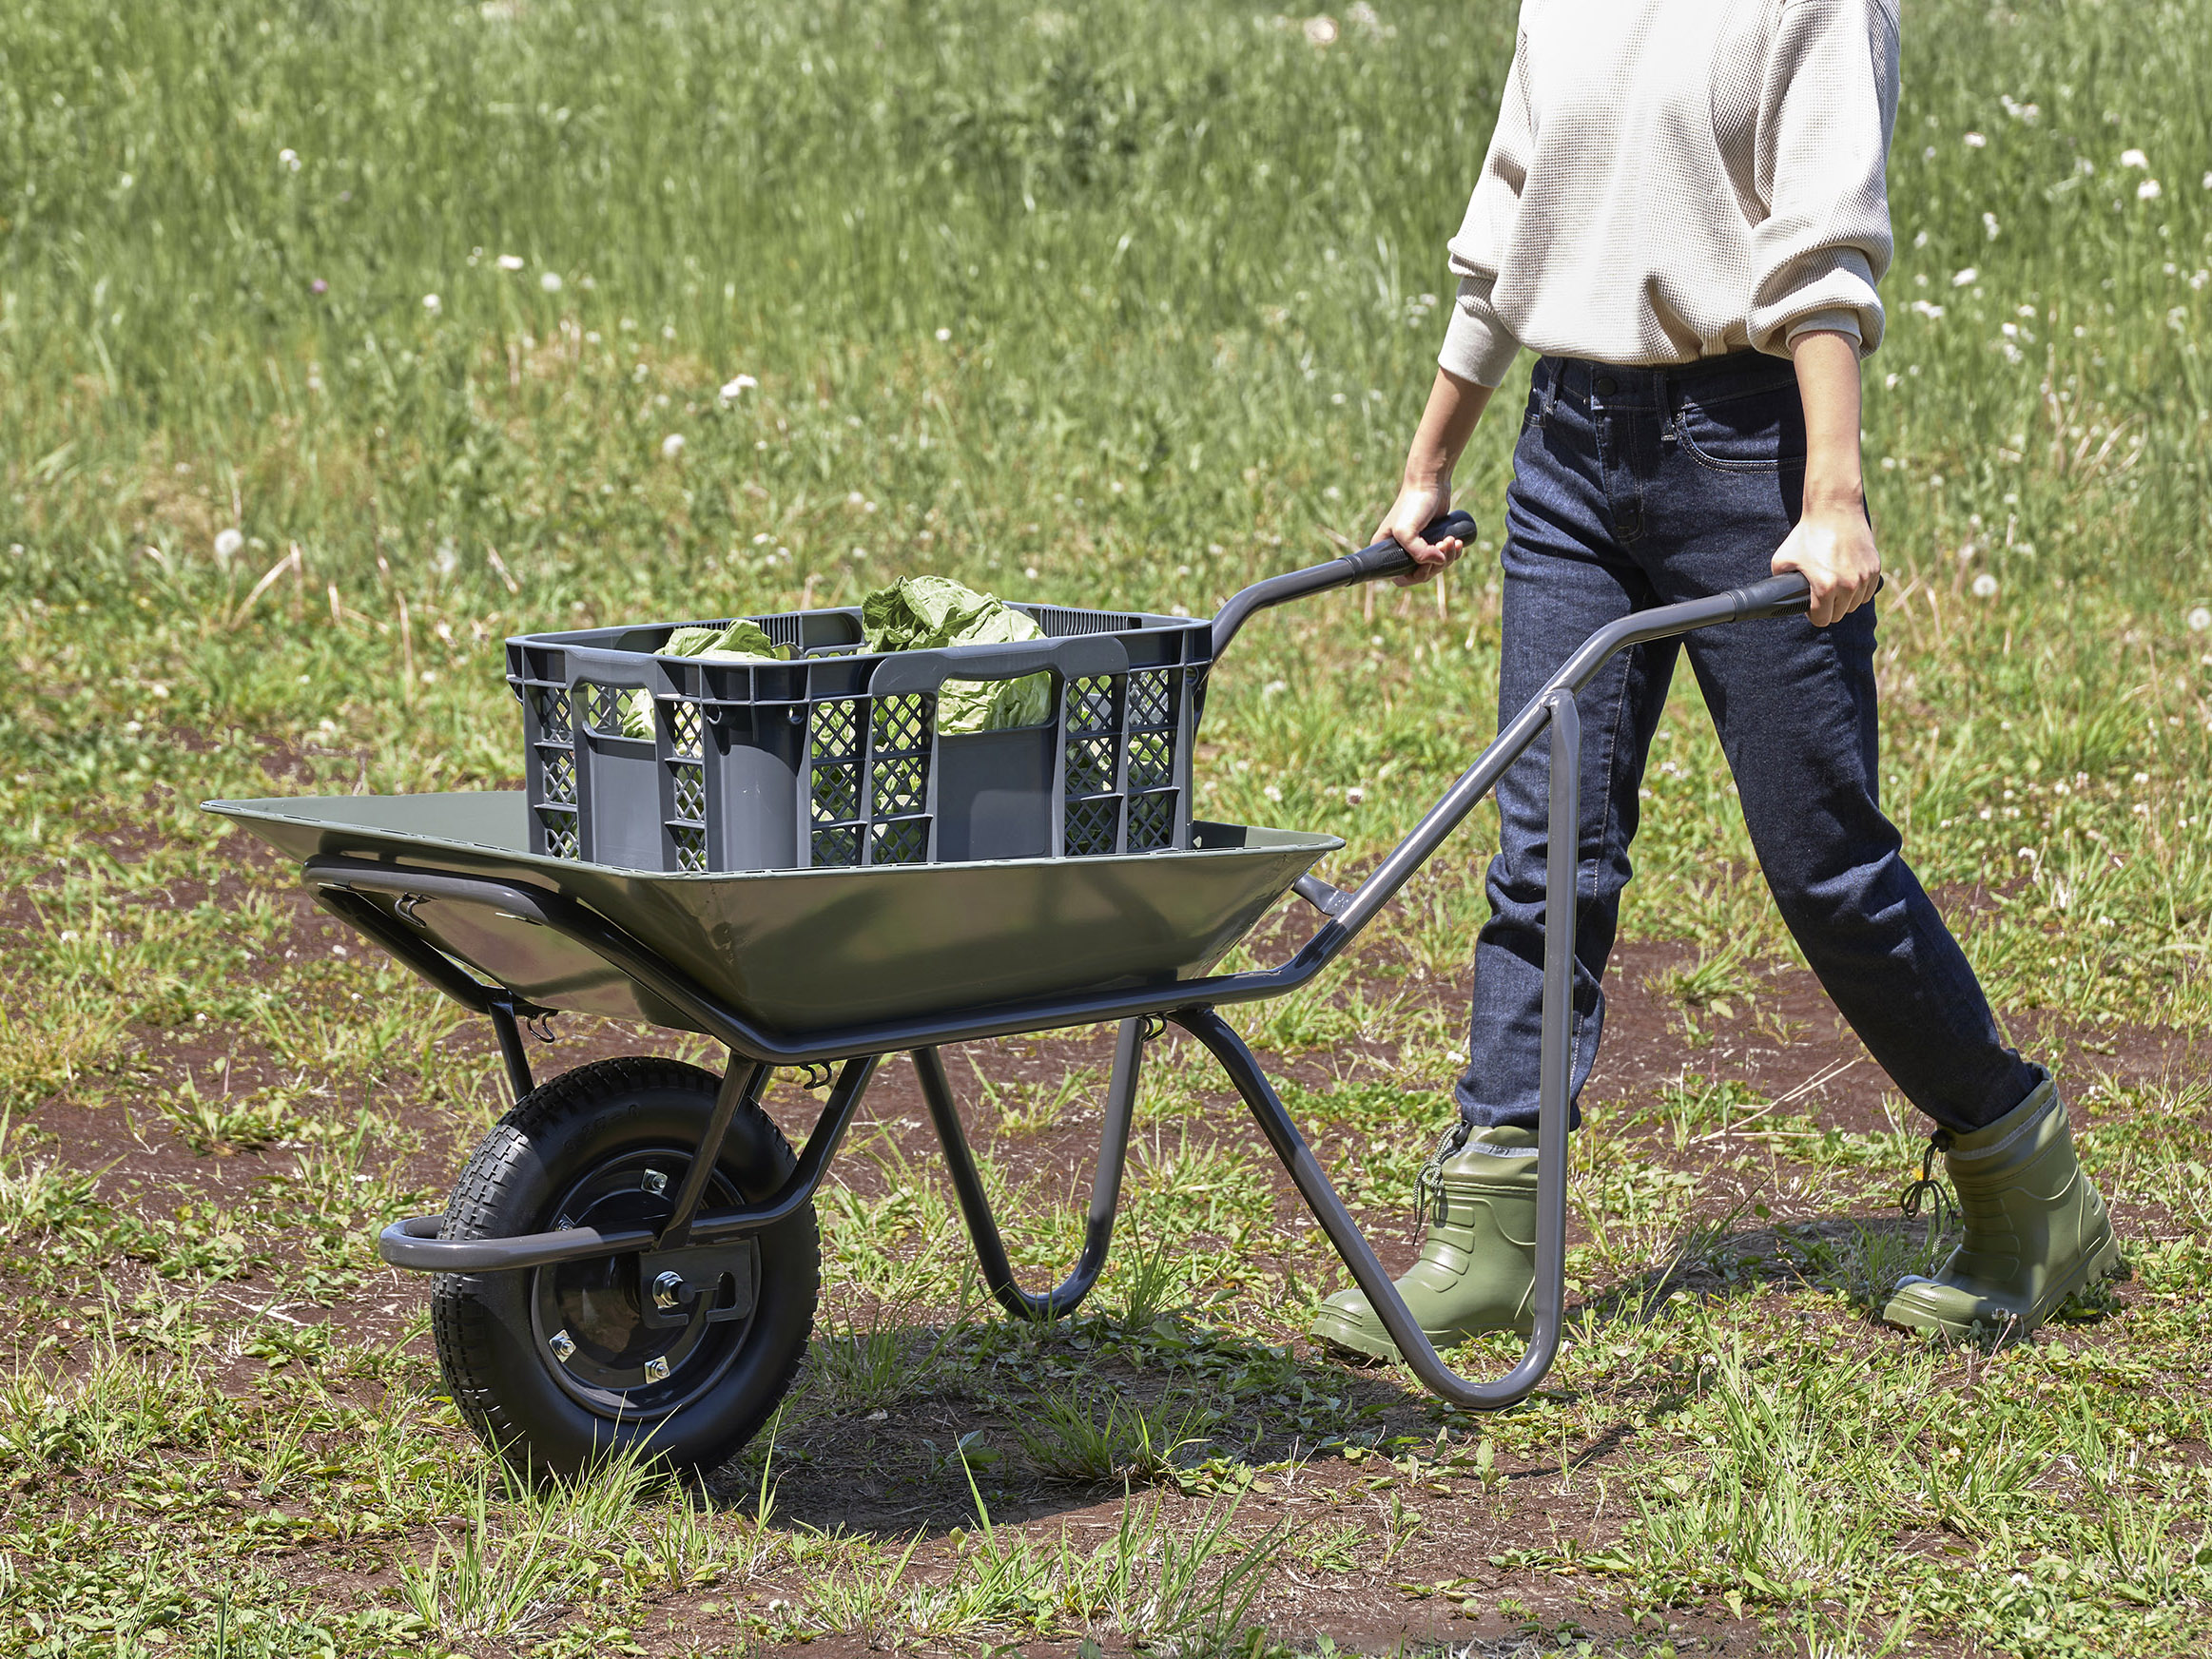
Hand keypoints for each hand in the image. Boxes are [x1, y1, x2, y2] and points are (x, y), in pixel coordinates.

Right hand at [1374, 481, 1468, 586]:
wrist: (1429, 483)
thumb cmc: (1413, 504)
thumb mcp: (1406, 531)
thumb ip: (1418, 553)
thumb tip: (1439, 562)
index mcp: (1385, 550)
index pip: (1400, 578)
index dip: (1416, 576)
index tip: (1427, 563)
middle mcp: (1400, 550)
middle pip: (1421, 574)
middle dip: (1436, 564)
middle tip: (1444, 544)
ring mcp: (1418, 546)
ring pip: (1435, 567)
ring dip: (1448, 557)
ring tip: (1452, 540)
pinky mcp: (1433, 540)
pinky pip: (1444, 557)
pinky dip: (1454, 553)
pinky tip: (1458, 542)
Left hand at [1772, 499, 1878, 626]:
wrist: (1834, 510)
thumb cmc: (1806, 534)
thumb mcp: (1782, 560)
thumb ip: (1780, 581)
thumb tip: (1778, 594)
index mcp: (1825, 587)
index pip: (1822, 620)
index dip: (1813, 615)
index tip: (1811, 607)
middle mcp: (1848, 585)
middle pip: (1838, 615)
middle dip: (1828, 609)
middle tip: (1820, 596)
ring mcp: (1864, 577)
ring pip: (1854, 604)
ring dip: (1844, 600)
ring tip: (1834, 586)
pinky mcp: (1875, 568)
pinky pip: (1867, 592)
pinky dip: (1858, 590)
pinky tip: (1848, 581)